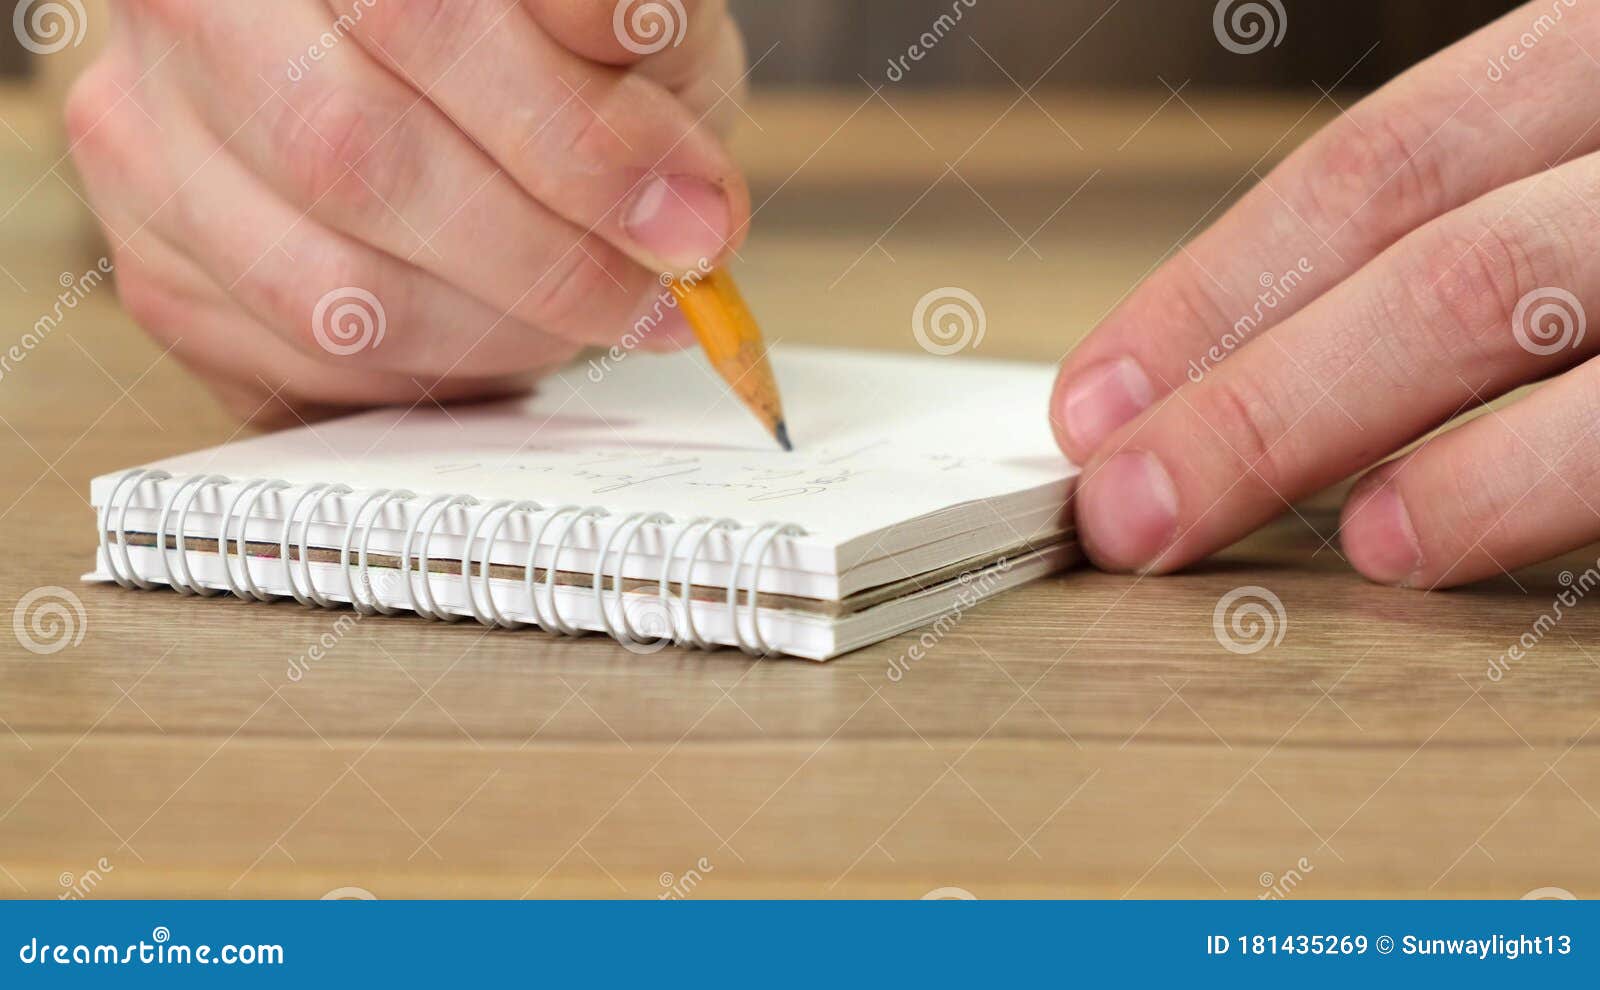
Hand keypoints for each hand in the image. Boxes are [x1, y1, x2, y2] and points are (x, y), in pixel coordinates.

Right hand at [65, 0, 747, 422]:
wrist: (418, 78)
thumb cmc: (532, 41)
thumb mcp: (621, 18)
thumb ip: (640, 61)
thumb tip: (681, 204)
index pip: (428, 18)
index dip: (575, 139)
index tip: (690, 222)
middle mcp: (194, 6)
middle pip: (357, 155)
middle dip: (544, 259)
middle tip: (655, 296)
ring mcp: (146, 134)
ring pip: (327, 286)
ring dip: (496, 329)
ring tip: (585, 315)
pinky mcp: (151, 258)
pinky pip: (302, 360)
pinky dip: (431, 371)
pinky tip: (495, 332)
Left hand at [1051, 1, 1599, 588]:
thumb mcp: (1577, 168)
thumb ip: (1467, 224)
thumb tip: (1247, 355)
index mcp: (1590, 62)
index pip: (1385, 163)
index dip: (1217, 289)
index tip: (1096, 396)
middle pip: (1431, 251)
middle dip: (1249, 396)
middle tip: (1124, 506)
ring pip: (1506, 300)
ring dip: (1337, 426)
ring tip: (1221, 529)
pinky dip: (1514, 486)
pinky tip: (1415, 547)